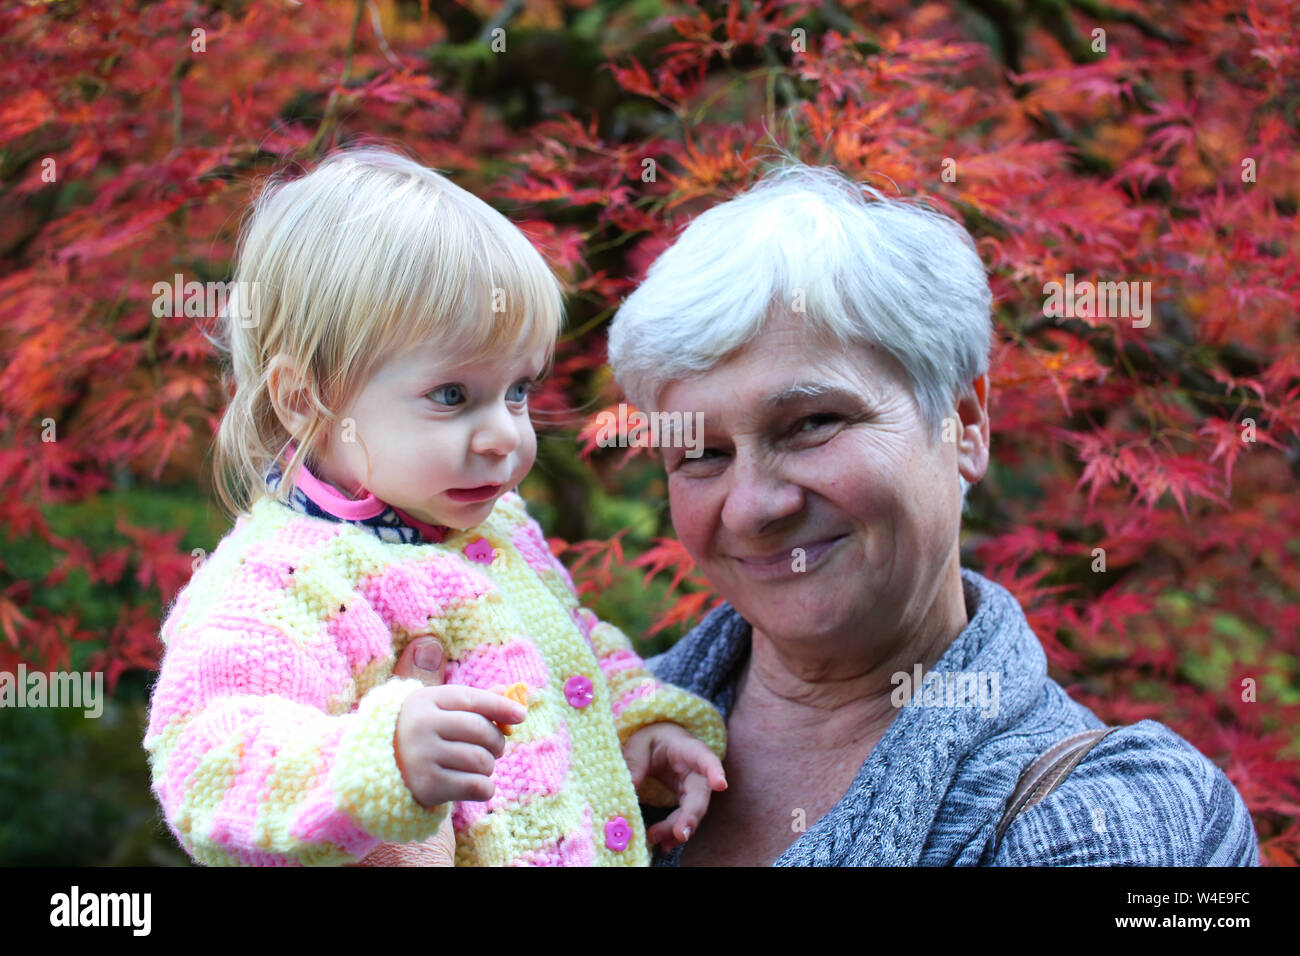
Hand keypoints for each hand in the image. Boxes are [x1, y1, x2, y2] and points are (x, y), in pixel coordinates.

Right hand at [393, 638, 526, 808]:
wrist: (376, 775)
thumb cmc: (421, 736)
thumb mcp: (437, 710)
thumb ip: (471, 701)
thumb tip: (511, 692)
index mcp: (423, 701)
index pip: (471, 699)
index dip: (500, 706)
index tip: (520, 715)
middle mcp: (419, 726)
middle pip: (481, 730)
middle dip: (496, 741)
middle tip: (494, 748)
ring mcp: (421, 757)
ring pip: (481, 760)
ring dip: (488, 766)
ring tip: (476, 766)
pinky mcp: (427, 787)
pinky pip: (477, 787)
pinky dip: (485, 787)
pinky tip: (474, 784)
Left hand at [623, 722, 726, 852]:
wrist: (660, 745)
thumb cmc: (653, 740)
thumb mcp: (639, 742)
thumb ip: (635, 760)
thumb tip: (630, 785)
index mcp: (688, 749)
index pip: (705, 758)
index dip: (714, 771)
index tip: (720, 784)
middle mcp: (697, 771)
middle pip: (700, 794)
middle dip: (692, 815)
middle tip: (681, 834)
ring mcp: (693, 788)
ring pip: (693, 811)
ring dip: (678, 828)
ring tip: (659, 839)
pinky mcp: (687, 802)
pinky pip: (685, 819)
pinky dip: (675, 832)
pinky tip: (665, 843)